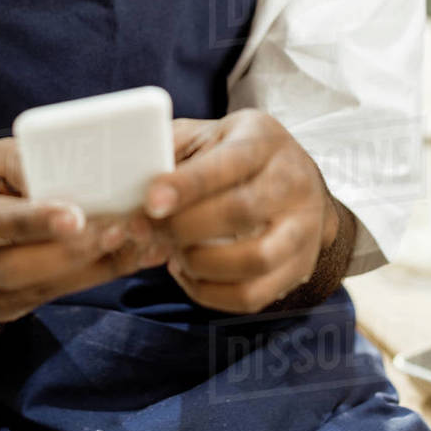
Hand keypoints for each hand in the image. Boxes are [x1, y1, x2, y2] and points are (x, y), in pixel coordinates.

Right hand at [0, 136, 166, 322]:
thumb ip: (27, 164)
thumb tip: (82, 176)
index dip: (30, 221)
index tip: (76, 216)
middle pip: (7, 268)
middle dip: (69, 252)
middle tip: (119, 230)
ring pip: (28, 291)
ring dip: (85, 270)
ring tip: (131, 244)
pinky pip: (40, 300)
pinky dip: (83, 280)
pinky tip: (118, 259)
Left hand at [142, 110, 339, 314]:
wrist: (293, 177)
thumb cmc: (235, 153)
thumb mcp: (206, 133)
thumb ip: (170, 147)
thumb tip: (127, 175)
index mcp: (263, 139)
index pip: (227, 164)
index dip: (186, 185)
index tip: (150, 202)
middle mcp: (292, 182)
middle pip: (240, 212)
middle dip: (183, 227)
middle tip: (146, 231)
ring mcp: (303, 228)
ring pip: (254, 260)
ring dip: (199, 264)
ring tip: (172, 252)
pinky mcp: (299, 267)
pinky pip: (252, 296)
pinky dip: (210, 293)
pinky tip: (188, 272)